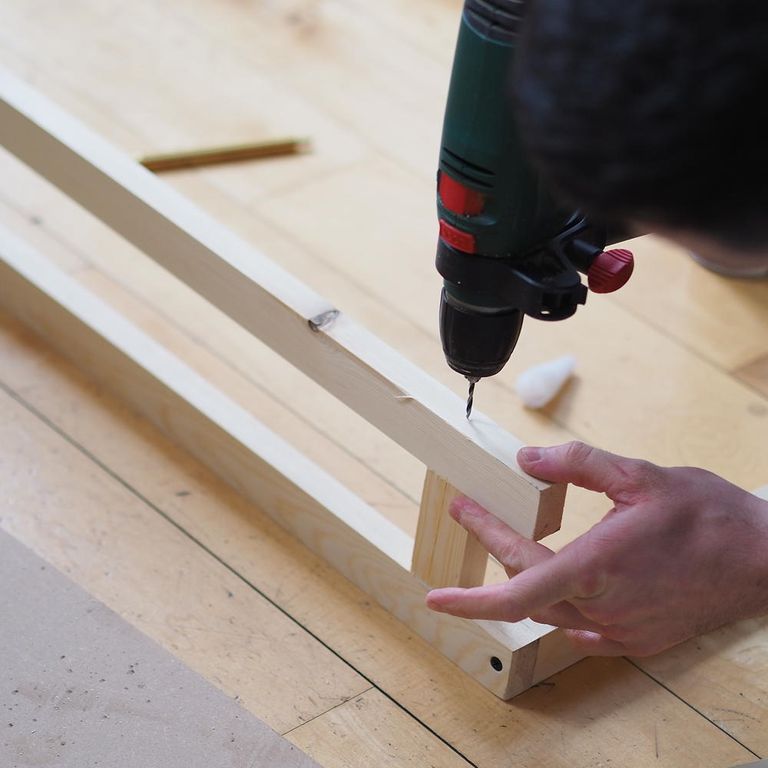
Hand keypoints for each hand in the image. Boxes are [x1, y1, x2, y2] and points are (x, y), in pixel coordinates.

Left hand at [426, 441, 767, 655]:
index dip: (470, 601)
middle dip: (493, 546)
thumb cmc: (709, 516)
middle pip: (527, 587)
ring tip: (508, 536)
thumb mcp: (641, 475)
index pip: (517, 590)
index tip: (434, 596)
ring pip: (551, 609)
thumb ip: (578, 464)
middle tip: (472, 512)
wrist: (766, 560)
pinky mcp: (635, 640)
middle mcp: (604, 607)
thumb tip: (527, 460)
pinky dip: (557, 603)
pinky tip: (555, 581)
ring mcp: (620, 630)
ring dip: (523, 575)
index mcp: (599, 566)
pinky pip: (579, 628)